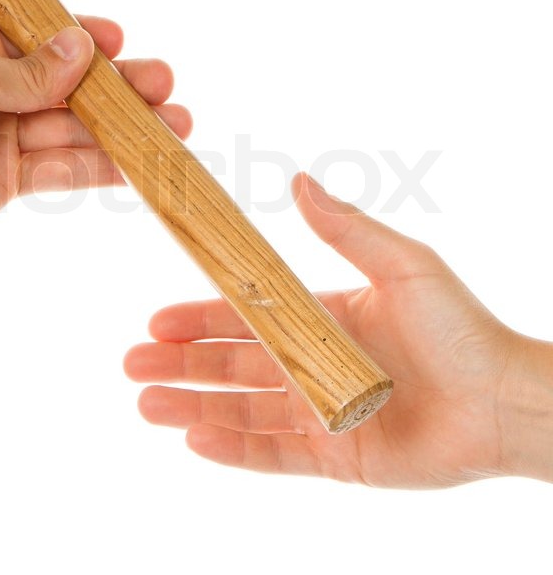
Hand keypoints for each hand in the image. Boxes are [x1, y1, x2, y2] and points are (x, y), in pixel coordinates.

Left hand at [0, 12, 190, 331]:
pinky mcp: (2, 181)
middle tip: (164, 87)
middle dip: (114, 88)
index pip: (36, 36)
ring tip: (170, 128)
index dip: (81, 40)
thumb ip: (27, 71)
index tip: (122, 45)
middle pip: (63, 84)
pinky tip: (133, 164)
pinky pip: (58, 168)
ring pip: (68, 129)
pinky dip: (96, 166)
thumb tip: (80, 49)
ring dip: (117, 130)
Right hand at [124, 173, 552, 486]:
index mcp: (320, 317)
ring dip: (191, 406)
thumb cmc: (460, 327)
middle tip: (132, 362)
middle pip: (230, 364)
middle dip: (179, 364)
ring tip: (145, 402)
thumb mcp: (401, 263)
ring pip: (240, 410)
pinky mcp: (334, 456)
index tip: (158, 318)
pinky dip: (232, 448)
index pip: (245, 315)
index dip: (199, 317)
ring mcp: (318, 411)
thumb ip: (346, 228)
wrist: (505, 401)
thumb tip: (300, 182)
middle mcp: (311, 363)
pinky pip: (272, 454)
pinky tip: (192, 438)